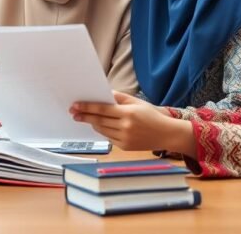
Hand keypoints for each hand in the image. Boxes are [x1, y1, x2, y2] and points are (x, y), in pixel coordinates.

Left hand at [70, 91, 196, 155]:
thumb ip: (119, 97)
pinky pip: (109, 138)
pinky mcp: (125, 147)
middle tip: (74, 113)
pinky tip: (99, 126)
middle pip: (99, 121)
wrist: (167, 134)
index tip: (75, 106)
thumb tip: (103, 93)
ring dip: (92, 124)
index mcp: (129, 113)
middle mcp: (126, 127)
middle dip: (85, 116)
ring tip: (85, 118)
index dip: (87, 107)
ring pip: (102, 130)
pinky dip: (103, 131)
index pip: (102, 109)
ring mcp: (125, 138)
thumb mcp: (137, 102)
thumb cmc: (151, 115)